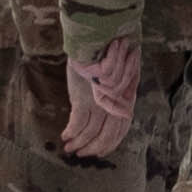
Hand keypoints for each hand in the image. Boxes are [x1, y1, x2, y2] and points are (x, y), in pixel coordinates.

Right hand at [59, 37, 140, 157]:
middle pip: (107, 134)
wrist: (98, 37)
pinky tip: (64, 136)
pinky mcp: (85, 98)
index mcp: (126, 98)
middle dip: (93, 148)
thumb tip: (108, 108)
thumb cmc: (105, 53)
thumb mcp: (114, 74)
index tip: (99, 152)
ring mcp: (101, 102)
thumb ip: (113, 92)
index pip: (121, 128)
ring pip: (92, 132)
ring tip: (69, 148)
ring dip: (79, 143)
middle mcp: (116, 103)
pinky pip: (79, 123)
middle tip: (81, 154)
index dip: (110, 143)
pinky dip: (71, 132)